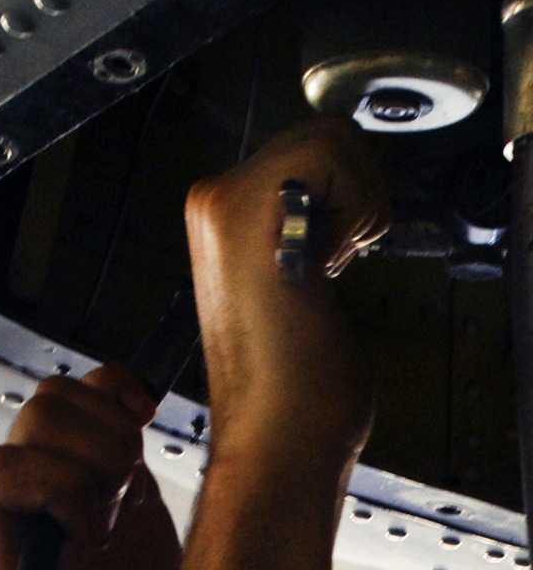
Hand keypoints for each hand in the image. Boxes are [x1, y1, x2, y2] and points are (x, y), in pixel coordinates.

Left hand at [0, 365, 181, 569]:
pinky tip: (145, 421)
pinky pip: (96, 394)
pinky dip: (124, 394)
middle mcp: (23, 510)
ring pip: (63, 398)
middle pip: (36, 420)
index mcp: (3, 557)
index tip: (96, 536)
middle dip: (95, 460)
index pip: (3, 474)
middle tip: (118, 515)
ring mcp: (61, 479)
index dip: (59, 490)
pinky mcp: (102, 467)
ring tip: (130, 494)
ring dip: (114, 434)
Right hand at [185, 118, 388, 467]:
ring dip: (356, 206)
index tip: (321, 262)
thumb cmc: (293, 384)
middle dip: (354, 196)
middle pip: (323, 133)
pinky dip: (355, 210)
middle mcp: (212, 203)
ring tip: (321, 274)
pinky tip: (324, 270)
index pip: (313, 147)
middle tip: (325, 270)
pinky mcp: (247, 209)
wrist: (277, 436)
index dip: (346, 197)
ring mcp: (224, 203)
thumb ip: (308, 223)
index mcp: (219, 218)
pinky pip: (331, 155)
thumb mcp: (297, 279)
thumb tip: (340, 186)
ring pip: (331, 138)